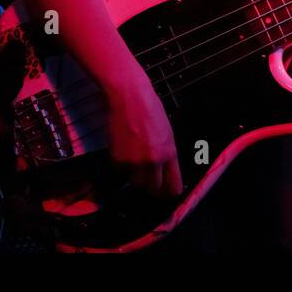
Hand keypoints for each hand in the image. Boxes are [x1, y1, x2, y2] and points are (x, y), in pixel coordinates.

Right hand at [103, 71, 182, 197]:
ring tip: (136, 162)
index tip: (167, 193)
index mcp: (170, 153)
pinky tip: (125, 152)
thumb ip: (166, 152)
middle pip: (153, 189)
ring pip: (135, 183)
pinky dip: (122, 166)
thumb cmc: (151, 108)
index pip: (173, 186)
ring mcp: (135, 161)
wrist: (129, 97)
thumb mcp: (167, 131)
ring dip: (136, 177)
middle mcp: (154, 161)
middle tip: (149, 182)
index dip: (170, 192)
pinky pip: (121, 172)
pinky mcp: (118, 159)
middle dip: (152, 187)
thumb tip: (165, 170)